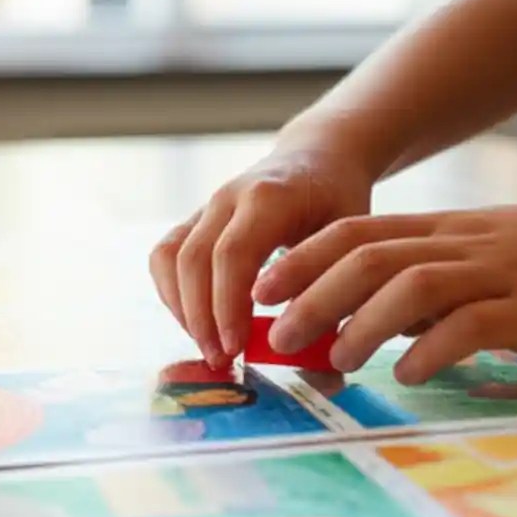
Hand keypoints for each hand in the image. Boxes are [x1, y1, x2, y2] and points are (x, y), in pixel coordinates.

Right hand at [150, 147, 373, 365]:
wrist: (318, 156)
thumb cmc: (338, 199)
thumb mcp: (349, 237)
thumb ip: (330, 286)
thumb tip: (312, 350)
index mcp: (269, 197)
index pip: (233, 254)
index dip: (227, 305)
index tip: (235, 348)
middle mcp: (228, 196)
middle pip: (194, 258)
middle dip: (201, 317)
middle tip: (220, 360)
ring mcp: (206, 206)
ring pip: (170, 256)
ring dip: (181, 308)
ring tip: (207, 347)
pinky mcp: (194, 219)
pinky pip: (166, 255)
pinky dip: (172, 293)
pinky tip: (196, 324)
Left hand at [253, 199, 516, 382]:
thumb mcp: (498, 256)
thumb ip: (442, 279)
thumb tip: (383, 319)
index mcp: (454, 229)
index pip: (361, 231)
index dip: (304, 259)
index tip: (263, 290)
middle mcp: (467, 243)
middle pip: (370, 255)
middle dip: (312, 294)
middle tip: (278, 335)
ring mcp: (502, 272)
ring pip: (410, 285)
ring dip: (359, 325)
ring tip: (332, 362)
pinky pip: (471, 324)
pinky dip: (430, 350)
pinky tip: (408, 375)